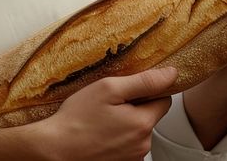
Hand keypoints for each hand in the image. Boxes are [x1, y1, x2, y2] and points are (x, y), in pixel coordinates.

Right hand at [35, 66, 177, 160]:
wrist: (54, 149)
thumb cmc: (76, 119)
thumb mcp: (108, 89)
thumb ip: (144, 81)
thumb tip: (171, 74)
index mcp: (142, 124)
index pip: (165, 100)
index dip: (149, 91)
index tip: (130, 89)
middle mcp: (142, 145)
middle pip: (151, 117)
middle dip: (136, 108)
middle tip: (111, 104)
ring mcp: (132, 158)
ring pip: (138, 132)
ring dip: (126, 124)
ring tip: (102, 120)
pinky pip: (128, 145)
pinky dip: (118, 138)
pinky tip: (100, 133)